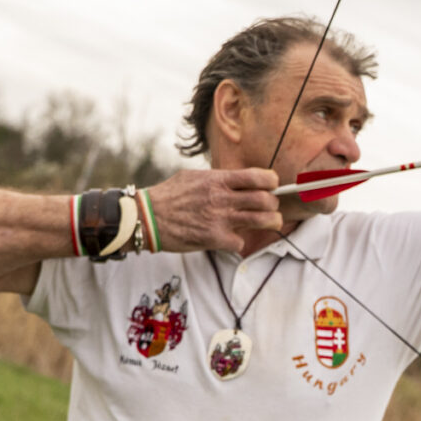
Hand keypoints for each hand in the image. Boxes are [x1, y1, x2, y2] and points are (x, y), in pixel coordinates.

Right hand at [143, 168, 283, 253]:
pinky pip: (240, 242)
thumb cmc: (169, 196)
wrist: (147, 217)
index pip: (258, 177)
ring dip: (271, 223)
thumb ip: (217, 178)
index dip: (272, 182)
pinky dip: (239, 242)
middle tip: (271, 207)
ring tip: (271, 223)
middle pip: (266, 200)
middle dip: (274, 204)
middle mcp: (222, 198)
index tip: (272, 186)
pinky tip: (232, 240)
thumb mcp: (193, 177)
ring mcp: (220, 219)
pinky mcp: (214, 239)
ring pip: (262, 221)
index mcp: (218, 180)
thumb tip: (234, 180)